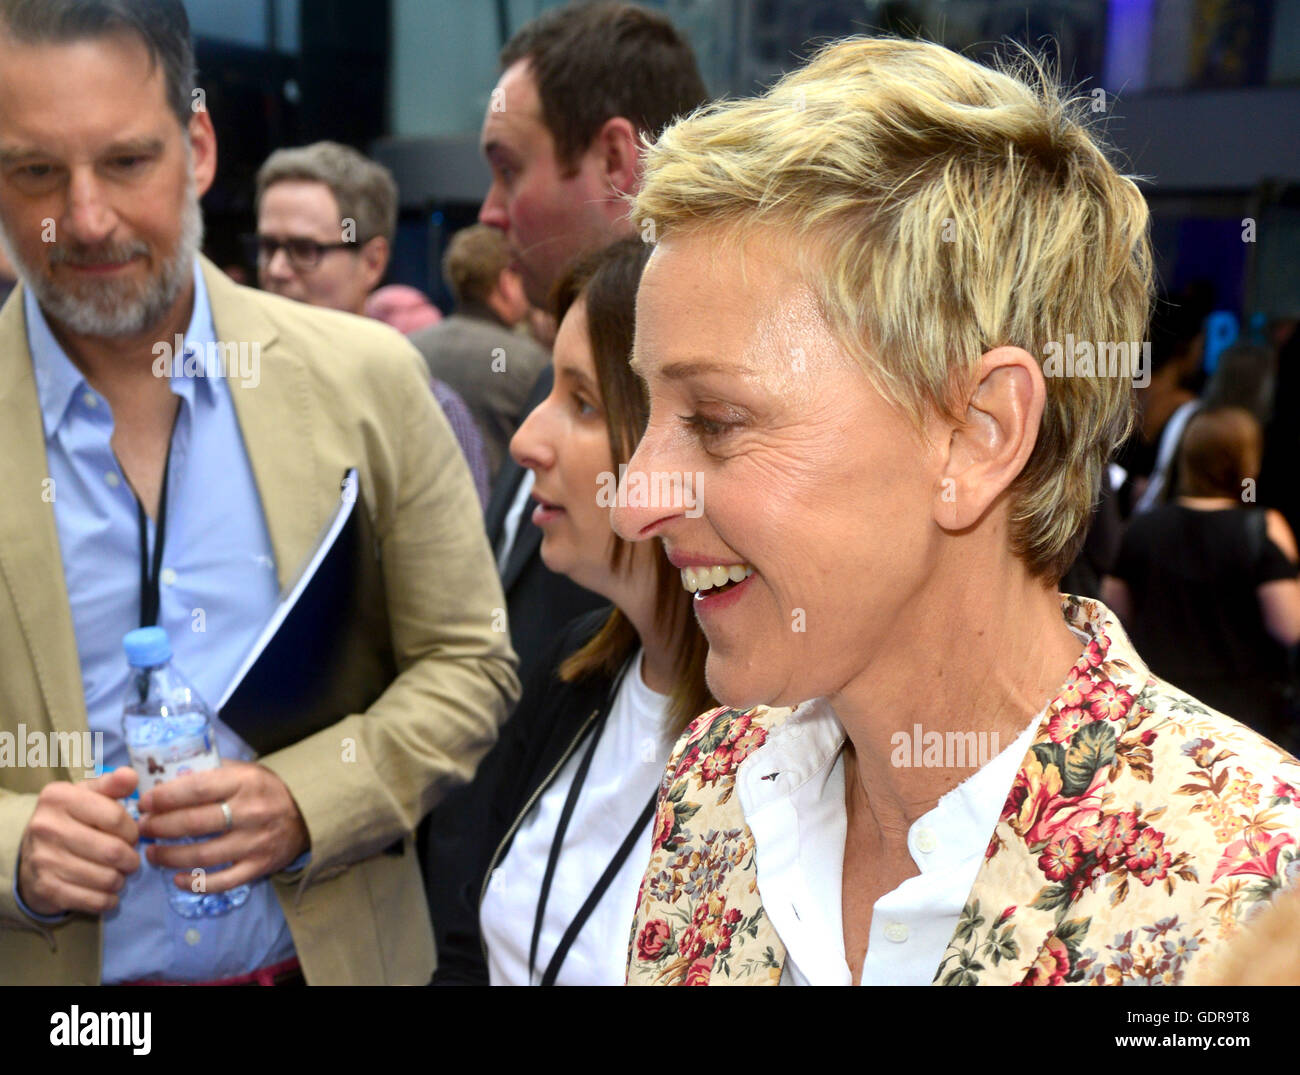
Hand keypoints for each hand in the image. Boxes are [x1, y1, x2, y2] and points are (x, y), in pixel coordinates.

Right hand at [17, 766, 141, 916]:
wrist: (32, 852)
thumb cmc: (71, 818)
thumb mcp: (87, 795)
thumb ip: (112, 784)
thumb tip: (131, 776)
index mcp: (59, 798)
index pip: (115, 817)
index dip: (132, 829)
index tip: (132, 834)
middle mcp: (46, 827)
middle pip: (113, 851)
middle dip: (131, 858)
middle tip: (130, 858)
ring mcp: (44, 860)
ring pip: (106, 878)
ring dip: (121, 879)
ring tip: (119, 873)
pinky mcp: (46, 889)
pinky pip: (93, 901)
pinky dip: (109, 899)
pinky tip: (109, 891)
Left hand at [138, 761, 308, 892]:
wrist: (307, 814)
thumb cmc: (267, 789)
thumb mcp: (245, 770)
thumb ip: (211, 773)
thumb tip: (167, 779)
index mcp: (244, 783)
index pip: (196, 789)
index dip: (165, 797)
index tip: (145, 802)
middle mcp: (250, 812)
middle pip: (194, 823)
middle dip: (160, 826)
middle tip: (143, 828)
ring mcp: (254, 843)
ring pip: (202, 855)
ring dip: (169, 856)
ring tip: (152, 852)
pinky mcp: (258, 867)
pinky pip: (221, 881)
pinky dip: (194, 883)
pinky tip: (176, 879)